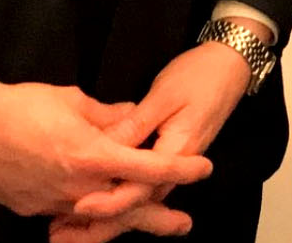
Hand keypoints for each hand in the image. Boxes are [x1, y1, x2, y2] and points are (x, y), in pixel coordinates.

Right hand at [0, 74, 212, 218]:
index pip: (147, 167)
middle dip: (159, 218)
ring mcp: (53, 203)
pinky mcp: (33, 209)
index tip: (203, 168)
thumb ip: (109, 114)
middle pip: (128, 209)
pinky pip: (68, 217)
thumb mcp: (73, 100)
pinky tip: (97, 217)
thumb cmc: (22, 105)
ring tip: (147, 224)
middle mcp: (77, 187)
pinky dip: (87, 218)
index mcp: (92, 155)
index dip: (179, 169)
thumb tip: (133, 117)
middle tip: (184, 224)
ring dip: (124, 222)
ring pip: (98, 218)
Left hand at [61, 34, 260, 237]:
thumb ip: (134, 124)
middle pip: (136, 204)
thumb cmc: (198, 75)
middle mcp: (174, 167)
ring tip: (67, 228)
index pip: (140, 189)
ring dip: (104, 217)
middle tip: (62, 234)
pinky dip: (114, 199)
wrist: (229, 66)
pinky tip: (90, 204)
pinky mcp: (166, 158)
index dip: (109, 200)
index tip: (79, 206)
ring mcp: (171, 166)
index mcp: (176, 152)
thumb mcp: (163, 95)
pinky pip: (139, 187)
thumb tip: (103, 146)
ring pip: (136, 201)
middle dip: (100, 223)